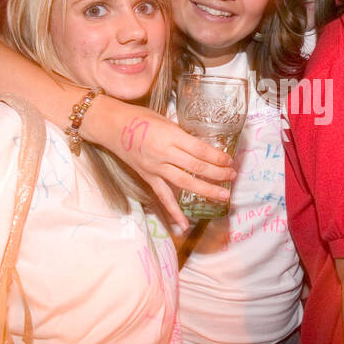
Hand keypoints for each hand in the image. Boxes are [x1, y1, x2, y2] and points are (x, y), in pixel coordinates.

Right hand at [102, 99, 235, 230]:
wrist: (111, 126)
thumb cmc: (139, 117)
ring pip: (185, 183)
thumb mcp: (165, 119)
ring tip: (224, 196)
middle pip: (196, 167)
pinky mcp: (148, 177)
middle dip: (218, 174)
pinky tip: (185, 225)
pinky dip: (174, 212)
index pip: (200, 150)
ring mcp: (155, 168)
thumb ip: (182, 135)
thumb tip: (202, 146)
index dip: (217, 157)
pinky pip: (163, 197)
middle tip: (233, 177)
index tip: (230, 161)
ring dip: (206, 190)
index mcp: (170, 136)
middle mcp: (164, 153)